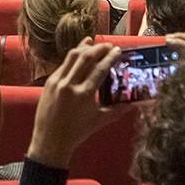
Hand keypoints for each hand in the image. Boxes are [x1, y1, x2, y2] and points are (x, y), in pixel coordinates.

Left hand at [27, 40, 120, 168]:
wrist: (51, 140)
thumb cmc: (77, 132)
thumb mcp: (100, 120)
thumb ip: (119, 109)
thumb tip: (136, 102)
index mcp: (84, 94)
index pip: (100, 69)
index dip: (110, 58)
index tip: (117, 51)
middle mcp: (70, 85)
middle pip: (86, 58)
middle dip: (99, 49)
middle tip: (108, 46)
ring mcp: (57, 82)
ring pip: (72, 57)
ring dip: (84, 48)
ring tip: (94, 43)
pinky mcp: (49, 82)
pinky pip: (63, 64)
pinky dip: (72, 57)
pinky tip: (79, 53)